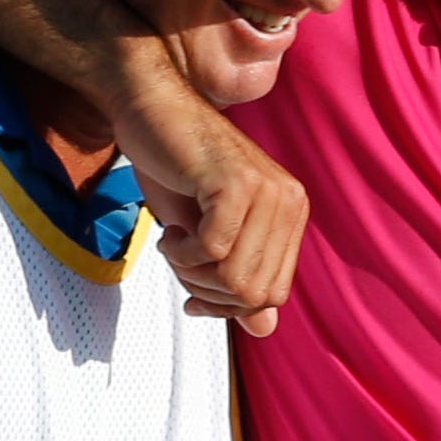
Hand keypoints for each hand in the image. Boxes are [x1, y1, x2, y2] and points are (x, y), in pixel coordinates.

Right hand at [119, 78, 307, 334]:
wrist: (149, 109)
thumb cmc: (174, 171)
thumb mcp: (206, 237)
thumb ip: (236, 281)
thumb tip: (265, 331)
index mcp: (291, 213)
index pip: (273, 294)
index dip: (230, 306)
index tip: (194, 294)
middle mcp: (290, 200)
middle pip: (255, 293)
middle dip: (208, 292)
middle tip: (180, 262)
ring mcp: (268, 190)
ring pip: (235, 277)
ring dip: (191, 274)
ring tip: (174, 244)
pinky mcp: (236, 182)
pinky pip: (212, 250)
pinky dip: (181, 253)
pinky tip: (168, 231)